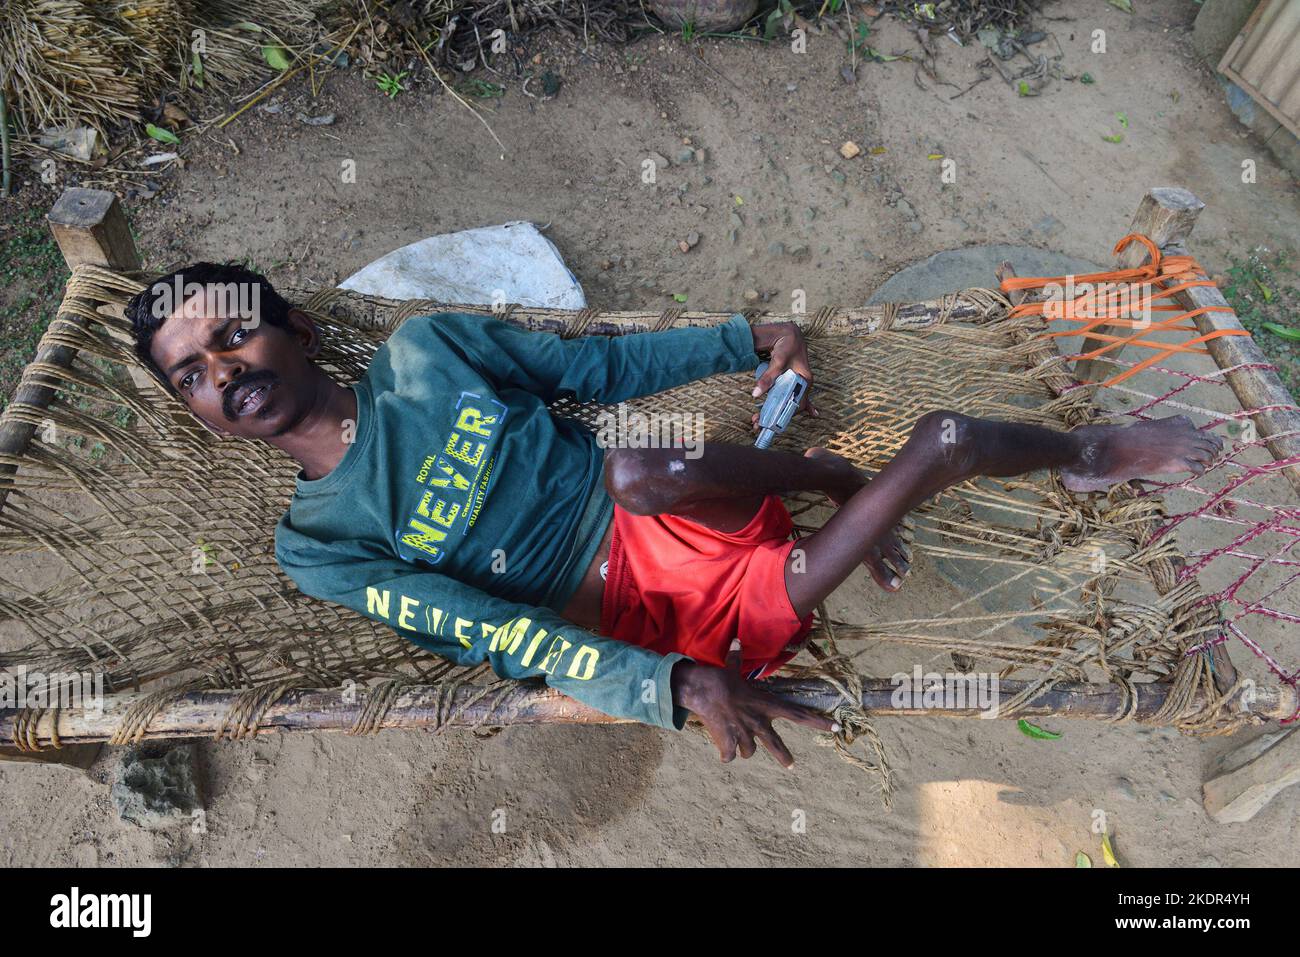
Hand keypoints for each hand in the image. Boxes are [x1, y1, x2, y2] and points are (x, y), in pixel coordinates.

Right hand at [671, 640, 837, 767]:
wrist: (700, 690)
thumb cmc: (718, 677)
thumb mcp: (731, 668)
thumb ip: (737, 658)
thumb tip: (736, 641)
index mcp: (766, 705)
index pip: (799, 714)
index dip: (818, 722)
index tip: (836, 727)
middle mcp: (759, 722)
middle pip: (776, 745)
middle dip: (784, 757)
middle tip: (792, 766)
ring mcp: (744, 734)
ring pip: (749, 752)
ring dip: (743, 748)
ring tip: (735, 740)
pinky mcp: (729, 743)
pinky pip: (729, 756)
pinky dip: (725, 754)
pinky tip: (721, 749)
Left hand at [749, 321, 817, 429]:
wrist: (789, 332)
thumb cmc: (787, 344)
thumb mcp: (778, 360)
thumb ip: (769, 377)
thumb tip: (756, 395)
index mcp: (805, 380)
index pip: (796, 404)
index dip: (782, 414)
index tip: (767, 421)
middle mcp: (802, 384)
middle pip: (788, 405)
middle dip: (774, 416)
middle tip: (756, 423)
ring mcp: (795, 383)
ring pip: (784, 402)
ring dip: (772, 412)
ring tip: (757, 419)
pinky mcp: (788, 381)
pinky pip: (787, 396)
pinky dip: (786, 406)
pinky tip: (793, 417)